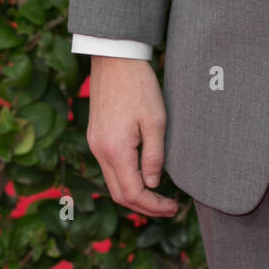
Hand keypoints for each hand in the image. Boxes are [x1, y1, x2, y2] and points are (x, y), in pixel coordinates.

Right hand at [86, 57, 178, 218]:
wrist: (114, 60)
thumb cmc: (139, 86)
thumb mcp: (156, 120)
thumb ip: (154, 156)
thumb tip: (153, 184)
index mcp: (115, 150)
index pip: (133, 193)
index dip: (153, 206)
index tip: (173, 208)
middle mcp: (100, 152)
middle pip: (119, 194)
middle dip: (144, 206)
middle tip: (168, 208)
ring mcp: (94, 144)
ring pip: (112, 182)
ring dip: (134, 193)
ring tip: (158, 195)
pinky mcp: (95, 136)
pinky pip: (108, 167)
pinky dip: (125, 178)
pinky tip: (141, 175)